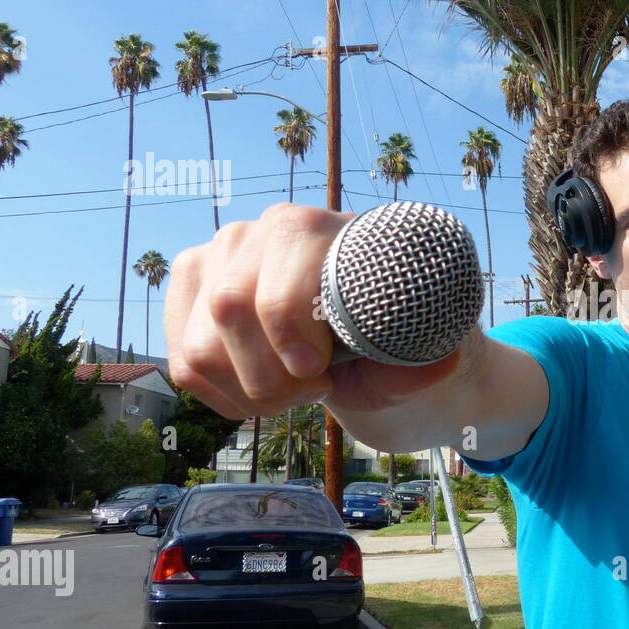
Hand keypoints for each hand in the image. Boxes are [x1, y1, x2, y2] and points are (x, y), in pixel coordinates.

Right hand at [165, 203, 466, 418]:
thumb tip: (441, 360)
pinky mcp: (191, 293)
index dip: (288, 336)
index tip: (320, 374)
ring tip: (297, 389)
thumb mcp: (413, 351)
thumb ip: (421, 359)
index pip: (274, 281)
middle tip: (319, 388)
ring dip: (252, 392)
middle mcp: (258, 231)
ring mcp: (215, 257)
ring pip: (201, 349)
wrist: (367, 339)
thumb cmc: (392, 337)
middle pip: (229, 310)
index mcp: (319, 230)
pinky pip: (186, 366)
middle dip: (274, 376)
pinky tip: (267, 390)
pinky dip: (227, 397)